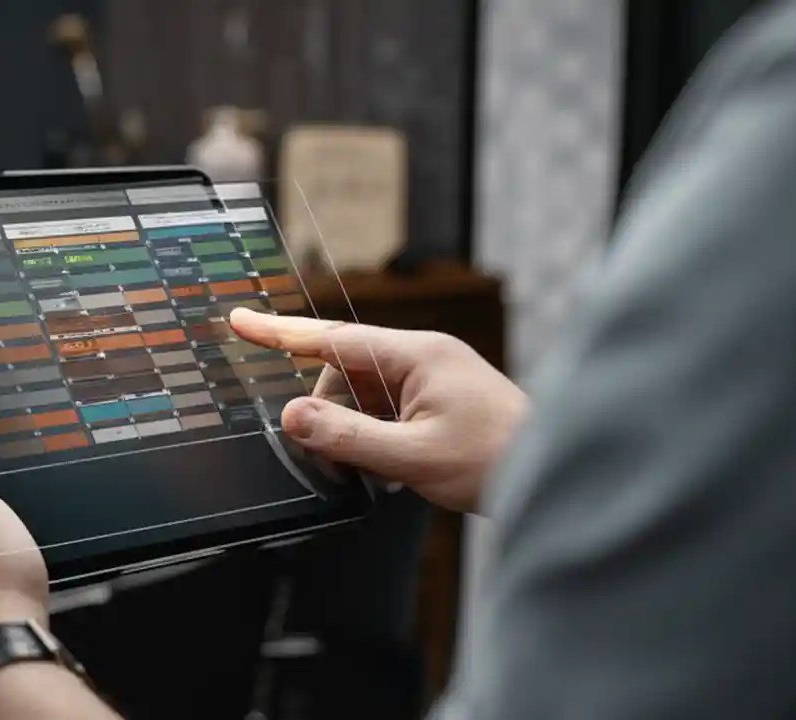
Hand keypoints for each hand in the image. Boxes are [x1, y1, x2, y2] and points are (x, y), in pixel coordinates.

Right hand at [230, 309, 528, 513]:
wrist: (556, 474)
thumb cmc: (497, 460)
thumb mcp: (413, 457)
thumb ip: (348, 436)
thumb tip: (293, 417)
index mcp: (417, 355)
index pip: (333, 337)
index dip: (280, 332)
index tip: (239, 321)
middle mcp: (423, 357)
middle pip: (345, 375)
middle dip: (330, 416)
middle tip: (338, 465)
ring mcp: (433, 378)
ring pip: (363, 397)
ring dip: (356, 433)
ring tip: (380, 472)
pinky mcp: (439, 401)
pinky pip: (387, 410)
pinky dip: (376, 439)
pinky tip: (392, 469)